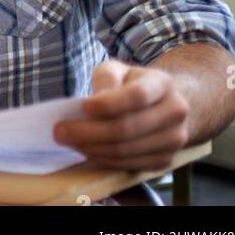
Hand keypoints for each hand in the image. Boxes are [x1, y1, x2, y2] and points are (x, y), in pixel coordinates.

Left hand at [53, 58, 190, 169]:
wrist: (166, 105)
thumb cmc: (132, 84)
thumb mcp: (118, 70)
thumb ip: (106, 78)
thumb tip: (96, 101)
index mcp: (163, 83)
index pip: (137, 96)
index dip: (108, 104)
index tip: (82, 107)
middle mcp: (175, 112)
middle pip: (128, 128)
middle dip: (88, 132)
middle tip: (59, 131)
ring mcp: (175, 139)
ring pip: (127, 150)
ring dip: (92, 148)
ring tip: (68, 141)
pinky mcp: (167, 160)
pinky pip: (130, 164)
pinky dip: (104, 159)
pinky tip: (86, 150)